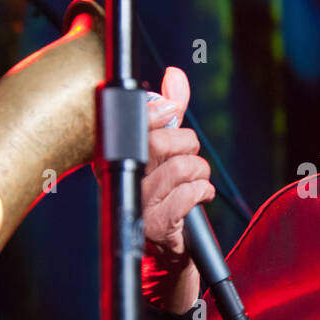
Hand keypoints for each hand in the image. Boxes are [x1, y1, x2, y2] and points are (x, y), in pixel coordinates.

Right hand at [142, 67, 213, 313]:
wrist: (169, 244)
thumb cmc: (166, 189)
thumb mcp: (167, 148)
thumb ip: (171, 110)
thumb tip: (175, 75)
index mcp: (117, 155)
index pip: (133, 125)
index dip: (155, 112)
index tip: (172, 111)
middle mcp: (121, 178)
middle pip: (160, 142)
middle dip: (188, 144)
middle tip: (191, 156)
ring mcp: (136, 203)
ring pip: (181, 167)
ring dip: (200, 172)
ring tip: (198, 181)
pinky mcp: (155, 224)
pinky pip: (188, 195)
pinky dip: (203, 192)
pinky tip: (200, 197)